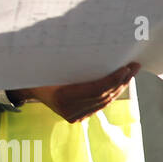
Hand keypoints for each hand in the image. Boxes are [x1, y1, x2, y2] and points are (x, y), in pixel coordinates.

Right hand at [10, 63, 138, 122]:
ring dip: (119, 88)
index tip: (125, 67)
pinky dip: (110, 94)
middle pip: (103, 96)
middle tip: (133, 67)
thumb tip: (96, 43)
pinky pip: (99, 106)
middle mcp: (70, 110)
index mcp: (63, 97)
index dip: (113, 79)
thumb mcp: (52, 64)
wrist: (28, 89)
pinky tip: (118, 84)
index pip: (96, 89)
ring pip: (104, 102)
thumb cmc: (40, 71)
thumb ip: (73, 61)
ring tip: (130, 73)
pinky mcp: (77, 118)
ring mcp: (74, 116)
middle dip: (121, 81)